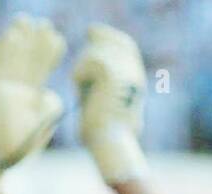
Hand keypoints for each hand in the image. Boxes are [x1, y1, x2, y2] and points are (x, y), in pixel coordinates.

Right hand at [0, 13, 64, 174]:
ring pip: (10, 58)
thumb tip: (50, 93)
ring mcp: (0, 89)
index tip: (57, 39)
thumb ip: (49, 108)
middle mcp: (15, 91)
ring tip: (24, 19)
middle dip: (35, 42)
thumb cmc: (14, 151)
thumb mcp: (41, 128)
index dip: (48, 54)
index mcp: (29, 99)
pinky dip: (1, 50)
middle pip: (26, 60)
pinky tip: (9, 35)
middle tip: (44, 23)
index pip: (40, 70)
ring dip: (17, 39)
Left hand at [72, 23, 148, 183]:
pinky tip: (77, 87)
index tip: (96, 33)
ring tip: (77, 83)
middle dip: (102, 37)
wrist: (107, 143)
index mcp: (135, 81)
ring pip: (101, 52)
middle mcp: (135, 74)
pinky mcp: (113, 76)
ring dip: (84, 64)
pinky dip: (80, 73)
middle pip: (118, 43)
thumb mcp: (99, 105)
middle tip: (90, 32)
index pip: (126, 48)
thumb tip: (83, 75)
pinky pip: (91, 61)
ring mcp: (126, 74)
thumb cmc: (100, 134)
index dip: (112, 38)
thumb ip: (97, 86)